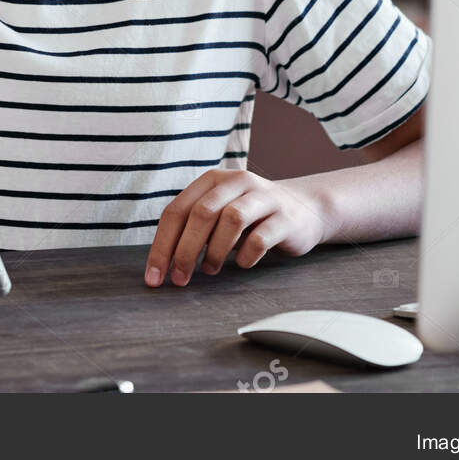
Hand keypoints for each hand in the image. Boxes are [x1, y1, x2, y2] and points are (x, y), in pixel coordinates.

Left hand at [143, 169, 329, 286]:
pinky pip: (260, 238)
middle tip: (179, 279)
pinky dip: (247, 256)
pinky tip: (244, 263)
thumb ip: (194, 228)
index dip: (162, 245)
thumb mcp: (220, 214)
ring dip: (215, 251)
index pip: (177, 211)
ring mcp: (263, 197)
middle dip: (184, 250)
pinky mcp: (285, 217)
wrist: (304, 209)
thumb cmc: (251, 217)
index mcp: (213, 180)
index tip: (154, 277)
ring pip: (231, 219)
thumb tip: (163, 264)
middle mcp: (237, 182)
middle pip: (201, 213)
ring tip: (210, 270)